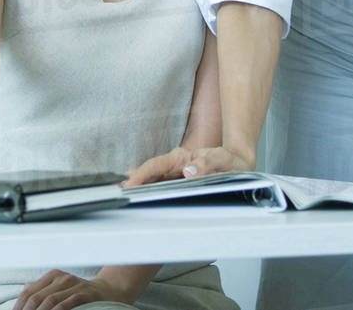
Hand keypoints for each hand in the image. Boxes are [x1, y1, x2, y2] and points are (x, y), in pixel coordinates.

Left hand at [13, 269, 132, 309]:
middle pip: (36, 296)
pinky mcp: (85, 293)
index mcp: (52, 276)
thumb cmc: (82, 293)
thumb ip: (43, 289)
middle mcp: (61, 278)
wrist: (109, 291)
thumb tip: (24, 293)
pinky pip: (68, 303)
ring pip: (49, 300)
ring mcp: (74, 285)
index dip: (19, 307)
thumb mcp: (60, 288)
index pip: (28, 291)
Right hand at [122, 146, 251, 186]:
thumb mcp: (224, 159)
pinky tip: (136, 195)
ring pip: (151, 179)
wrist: (238, 161)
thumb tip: (189, 171)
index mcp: (181, 157)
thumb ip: (208, 162)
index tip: (128, 183)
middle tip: (114, 192)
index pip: (155, 165)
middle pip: (148, 172)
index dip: (140, 174)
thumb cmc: (231, 160)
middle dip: (130, 181)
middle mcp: (174, 164)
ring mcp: (174, 172)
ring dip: (136, 187)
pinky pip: (158, 184)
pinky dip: (146, 189)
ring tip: (119, 196)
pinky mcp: (177, 180)